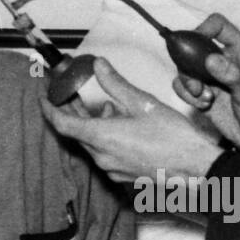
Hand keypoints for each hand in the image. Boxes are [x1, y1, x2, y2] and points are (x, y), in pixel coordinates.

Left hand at [41, 58, 223, 182]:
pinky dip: (105, 136)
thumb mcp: (143, 103)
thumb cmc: (173, 137)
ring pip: (92, 142)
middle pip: (76, 132)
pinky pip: (105, 153)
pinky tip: (121, 125)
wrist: (195, 167)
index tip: (44, 96)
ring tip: (107, 106)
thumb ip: (115, 83)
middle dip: (72, 111)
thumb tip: (98, 65)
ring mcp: (112, 168)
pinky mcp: (123, 174)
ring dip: (92, 123)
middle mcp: (102, 157)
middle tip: (72, 93)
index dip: (49, 108)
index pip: (62, 124)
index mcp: (102, 138)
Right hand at [172, 13, 239, 160]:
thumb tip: (210, 59)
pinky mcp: (203, 92)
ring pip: (186, 67)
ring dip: (188, 83)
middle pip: (194, 46)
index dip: (202, 30)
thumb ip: (232, 75)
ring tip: (204, 100)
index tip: (192, 48)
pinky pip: (183, 85)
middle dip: (189, 65)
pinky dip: (187, 95)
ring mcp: (212, 76)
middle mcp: (225, 60)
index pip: (218, 26)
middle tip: (197, 86)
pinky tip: (203, 106)